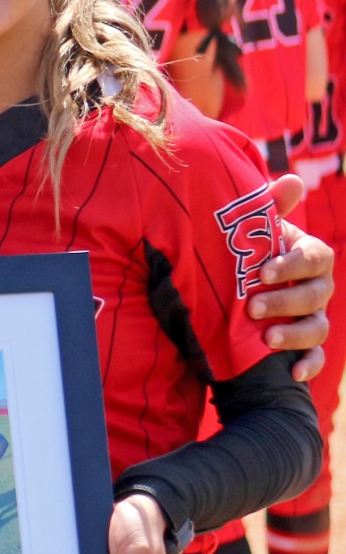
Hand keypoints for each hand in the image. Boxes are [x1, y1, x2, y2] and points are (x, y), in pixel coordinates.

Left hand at [254, 176, 332, 380]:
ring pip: (317, 328)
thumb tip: (290, 179)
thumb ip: (269, 207)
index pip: (315, 258)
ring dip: (294, 335)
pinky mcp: (304, 343)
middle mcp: (318, 287)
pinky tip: (294, 373)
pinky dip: (308, 365)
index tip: (260, 273)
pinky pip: (315, 357)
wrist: (235, 283)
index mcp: (310, 256)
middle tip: (251, 308)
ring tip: (266, 340)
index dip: (291, 265)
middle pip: (315, 295)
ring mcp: (314, 316)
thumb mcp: (254, 228)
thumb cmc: (248, 249)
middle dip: (285, 302)